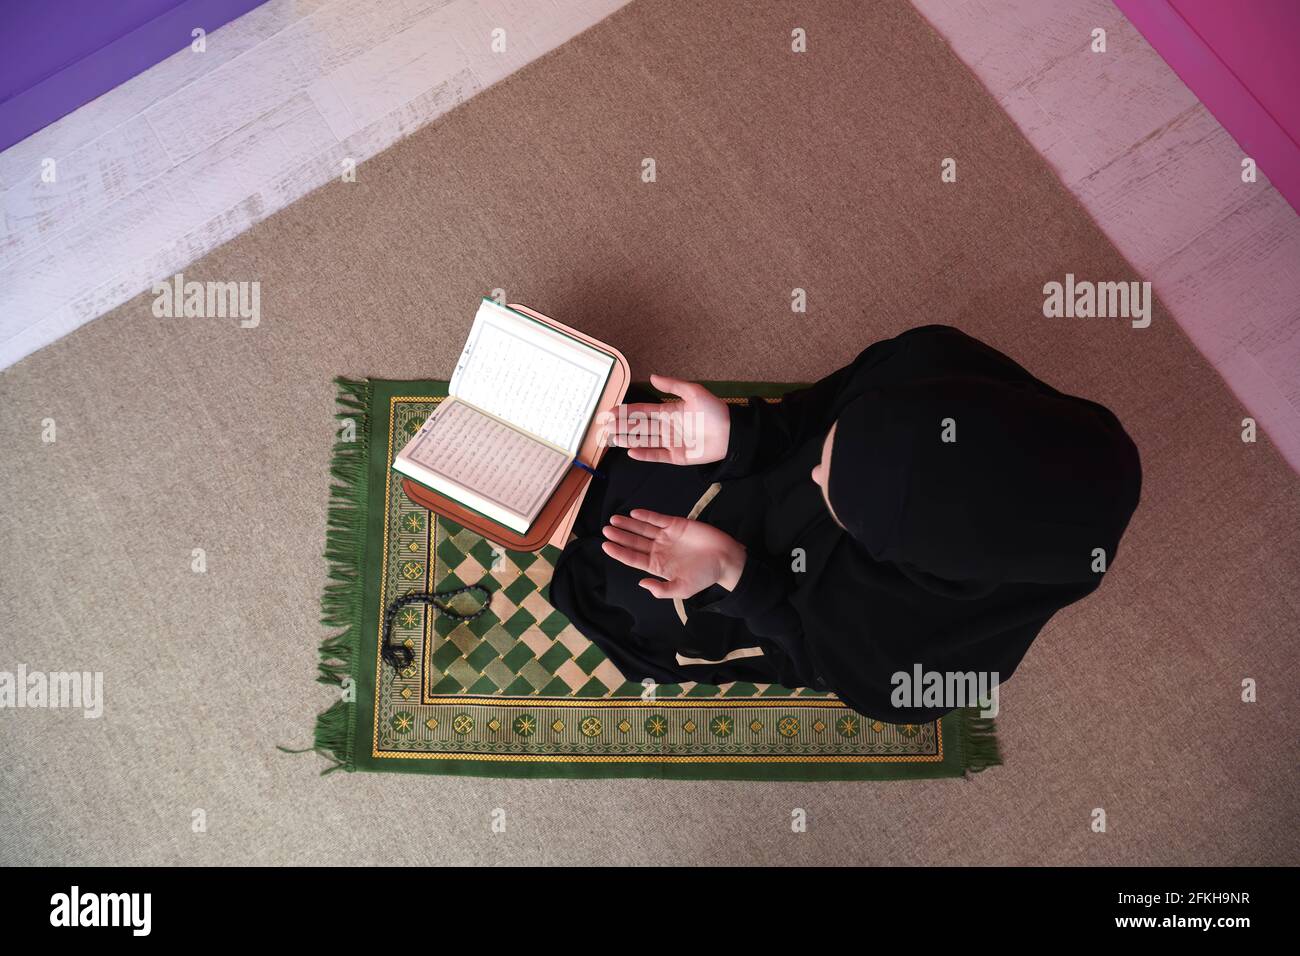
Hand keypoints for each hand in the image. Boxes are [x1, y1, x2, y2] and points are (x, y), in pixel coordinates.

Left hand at [601, 508, 746, 598]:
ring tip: (613, 520)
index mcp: (658, 566)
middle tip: (605, 530)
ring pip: (642, 529)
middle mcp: (659, 550)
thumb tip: (641, 583)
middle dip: (620, 536)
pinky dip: (646, 515)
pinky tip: (634, 513)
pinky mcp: (676, 524)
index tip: (605, 545)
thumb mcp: (683, 589)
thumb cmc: (705, 576)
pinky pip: (657, 518)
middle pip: (634, 542)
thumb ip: (662, 589)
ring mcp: (667, 536)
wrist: (726, 559)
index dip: (619, 552)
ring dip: (628, 524)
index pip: (633, 558)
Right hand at [603, 374, 730, 464]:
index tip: (610, 412)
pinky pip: (657, 455)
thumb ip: (672, 385)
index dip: (626, 411)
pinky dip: (644, 454)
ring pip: (644, 440)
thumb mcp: (694, 392)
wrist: (732, 433)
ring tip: (611, 439)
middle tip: (603, 427)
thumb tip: (651, 376)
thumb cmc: (715, 411)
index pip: (642, 411)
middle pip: (639, 427)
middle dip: (621, 426)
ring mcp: (671, 442)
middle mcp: (667, 427)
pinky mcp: (677, 456)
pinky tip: (631, 451)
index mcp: (669, 411)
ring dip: (628, 439)